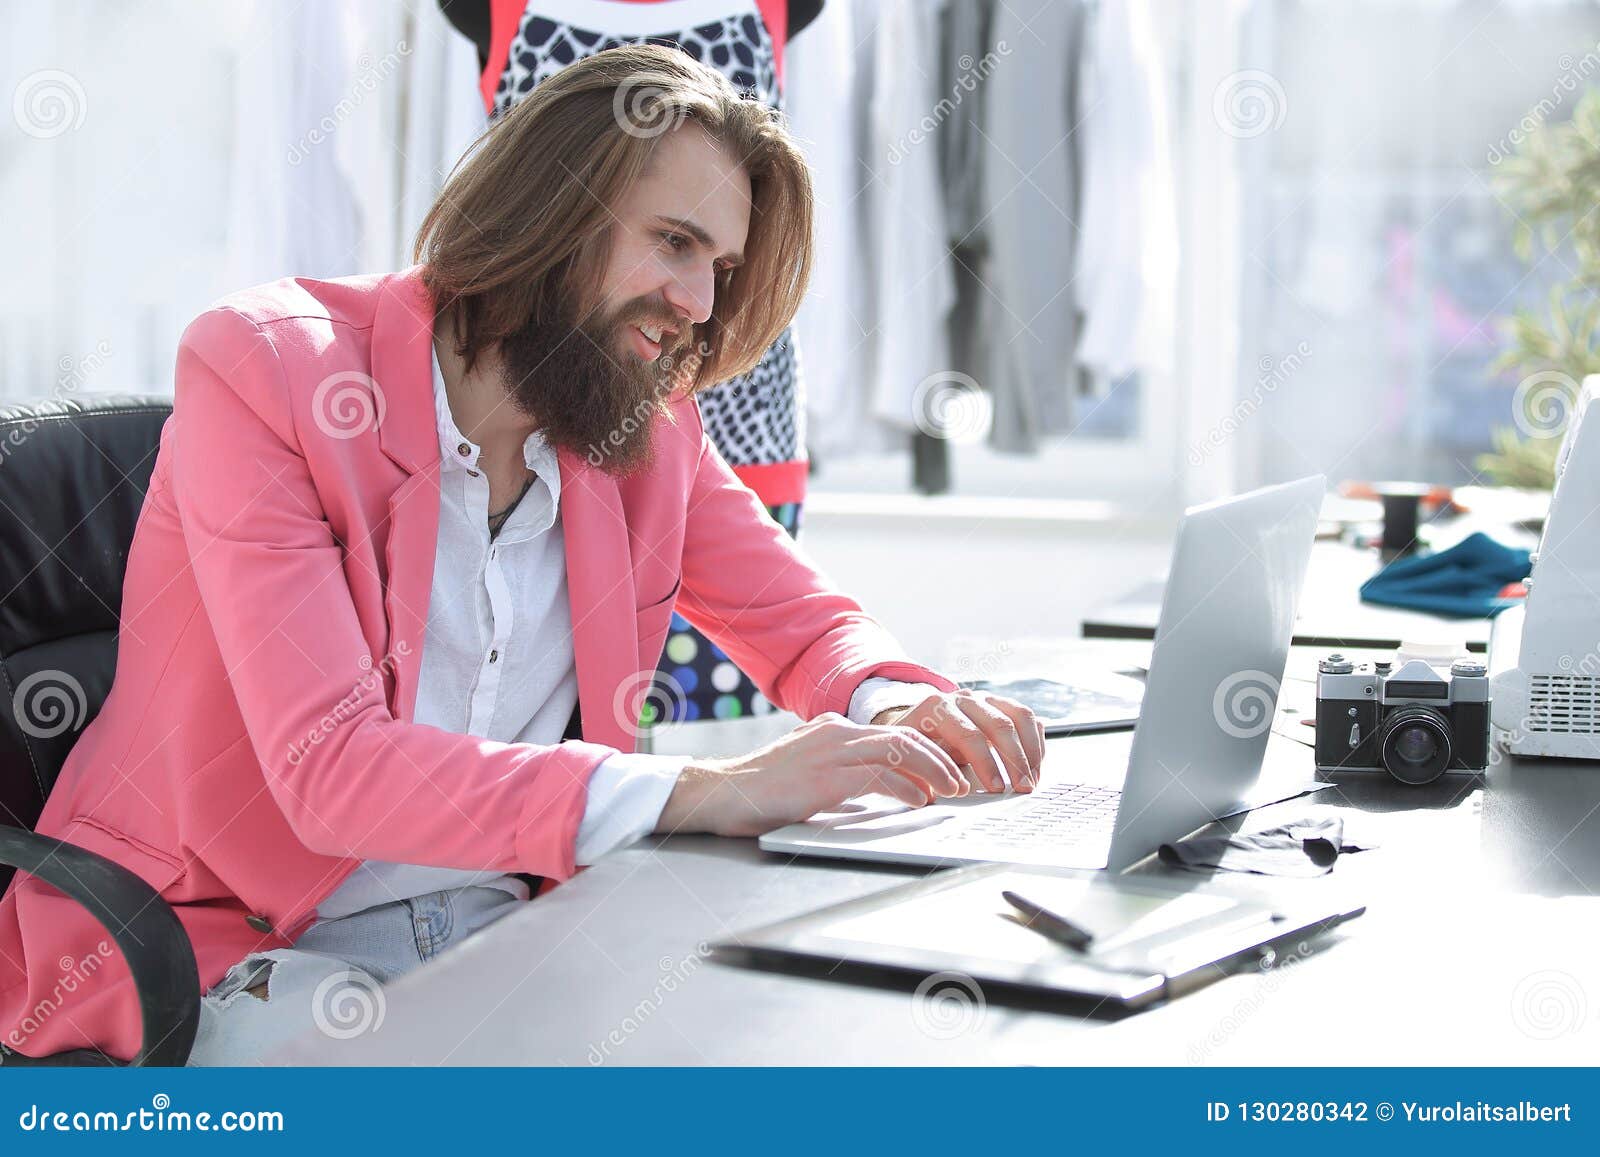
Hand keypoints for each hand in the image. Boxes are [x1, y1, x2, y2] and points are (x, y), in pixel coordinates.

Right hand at [655, 712, 970, 838]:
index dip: (924, 748)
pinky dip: (906, 786)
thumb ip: (840, 770)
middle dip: (938, 756)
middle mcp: (835, 732)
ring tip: (952, 788)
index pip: (890, 732)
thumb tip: (878, 786)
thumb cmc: (763, 790)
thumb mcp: (808, 770)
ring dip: (931, 769)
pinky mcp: (826, 776)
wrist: (723, 795)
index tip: (947, 767)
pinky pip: (879, 775)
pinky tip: (921, 799)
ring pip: (898, 750)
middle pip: (902, 735)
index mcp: (831, 728)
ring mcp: (830, 751)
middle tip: (963, 777)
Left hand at [871, 690, 1043, 793]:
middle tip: (1022, 789)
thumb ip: (921, 773)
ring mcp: (986, 699)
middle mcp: (964, 698)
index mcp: (937, 708)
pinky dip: (1036, 743)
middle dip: (1014, 761)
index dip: (985, 763)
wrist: (917, 725)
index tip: (996, 789)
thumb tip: (941, 793)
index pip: (968, 734)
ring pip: (1020, 717)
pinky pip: (1028, 719)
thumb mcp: (909, 758)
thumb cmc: (914, 748)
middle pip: (999, 725)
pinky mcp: (1003, 704)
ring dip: (1030, 752)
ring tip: (1032, 782)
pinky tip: (1034, 768)